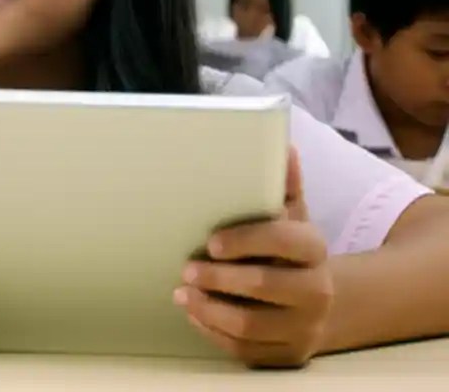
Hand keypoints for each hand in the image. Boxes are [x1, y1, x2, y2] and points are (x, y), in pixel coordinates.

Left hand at [175, 148, 333, 367]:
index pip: (286, 240)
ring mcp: (305, 327)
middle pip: (265, 285)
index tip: (211, 242)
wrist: (318, 300)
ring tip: (181, 293)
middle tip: (186, 269)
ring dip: (209, 309)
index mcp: (316, 250)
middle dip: (220, 278)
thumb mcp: (290, 217)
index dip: (247, 240)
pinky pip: (246, 350)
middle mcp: (318, 291)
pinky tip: (194, 314)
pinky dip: (214, 332)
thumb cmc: (288, 250)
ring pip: (252, 325)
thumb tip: (283, 145)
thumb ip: (283, 185)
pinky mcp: (288, 356)